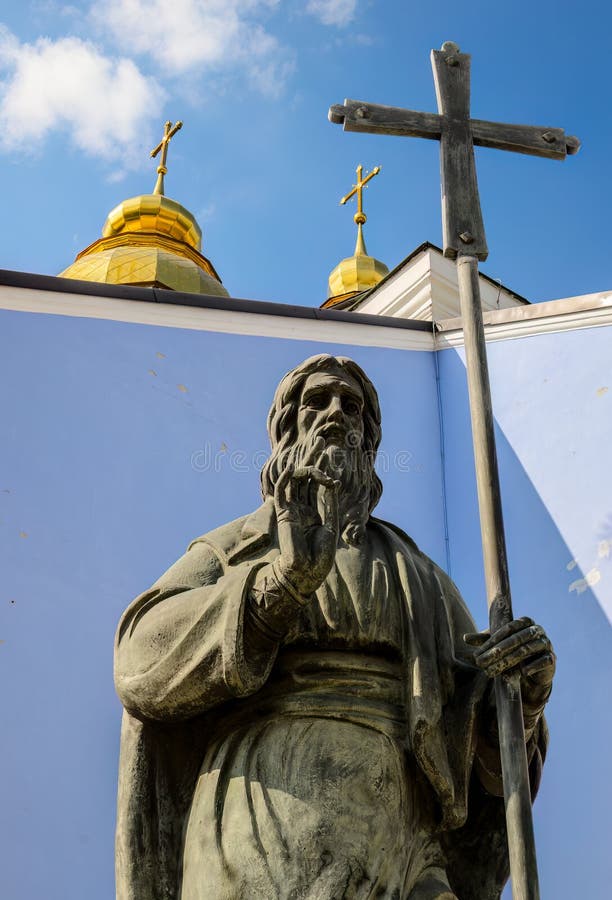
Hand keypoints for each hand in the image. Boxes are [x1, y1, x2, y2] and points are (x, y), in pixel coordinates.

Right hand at [274, 443, 339, 596]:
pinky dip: (286, 480)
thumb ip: (329, 502)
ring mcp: (293, 509)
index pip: (319, 483)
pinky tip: (292, 468)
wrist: (307, 571)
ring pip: (297, 481)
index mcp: (316, 510)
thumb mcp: (331, 525)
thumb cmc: (321, 554)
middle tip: (320, 440)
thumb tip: (331, 480)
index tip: (330, 452)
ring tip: (314, 449)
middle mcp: (304, 507)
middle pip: (307, 477)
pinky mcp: (284, 514)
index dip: (324, 467)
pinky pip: (282, 493)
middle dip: (313, 458)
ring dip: (304, 464)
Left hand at [465, 616, 554, 709]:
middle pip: (518, 638)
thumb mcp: (499, 644)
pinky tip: (523, 672)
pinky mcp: (552, 658)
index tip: (479, 652)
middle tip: (484, 662)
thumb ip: (484, 640)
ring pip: (529, 649)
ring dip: (512, 659)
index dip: (493, 639)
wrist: (535, 668)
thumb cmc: (514, 650)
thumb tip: (464, 638)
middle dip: (499, 650)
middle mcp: (537, 630)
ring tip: (498, 668)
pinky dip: (533, 665)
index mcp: (525, 622)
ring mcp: (546, 643)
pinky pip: (544, 660)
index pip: (508, 628)